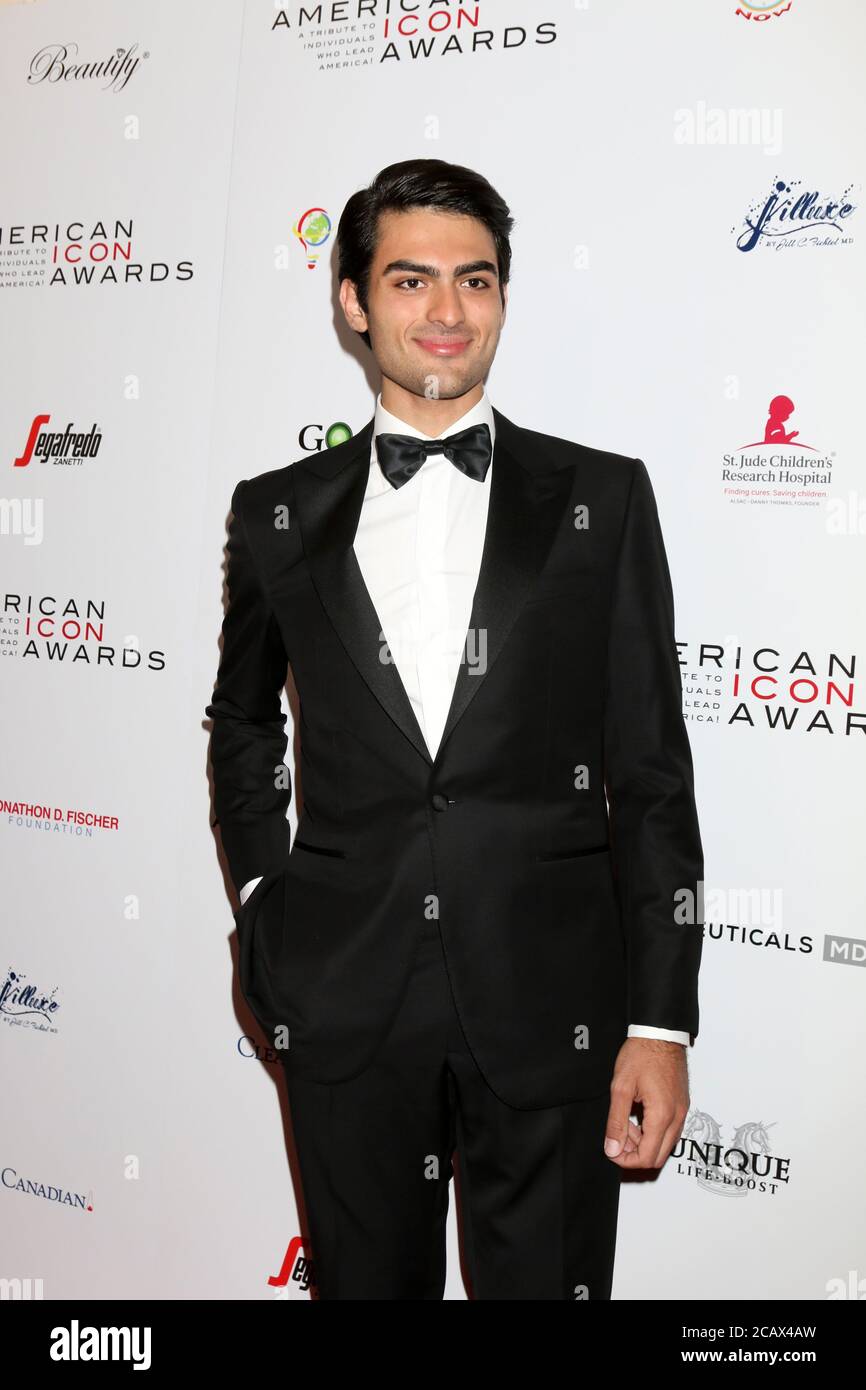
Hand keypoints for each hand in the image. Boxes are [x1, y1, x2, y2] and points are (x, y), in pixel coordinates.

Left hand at [603, 1037, 689, 1168]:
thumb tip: (612, 1149)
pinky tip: (639, 1116)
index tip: (611, 1150)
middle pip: (658, 1158)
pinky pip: (670, 1131)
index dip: (625, 1160)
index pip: (647, 1158)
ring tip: (627, 1122)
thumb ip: (616, 1122)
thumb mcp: (620, 1088)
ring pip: (665, 1146)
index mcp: (662, 1115)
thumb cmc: (641, 1055)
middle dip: (635, 1154)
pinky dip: (653, 1133)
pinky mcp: (682, 1106)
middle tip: (618, 1137)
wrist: (660, 1034)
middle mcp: (677, 1117)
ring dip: (644, 1143)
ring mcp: (682, 1112)